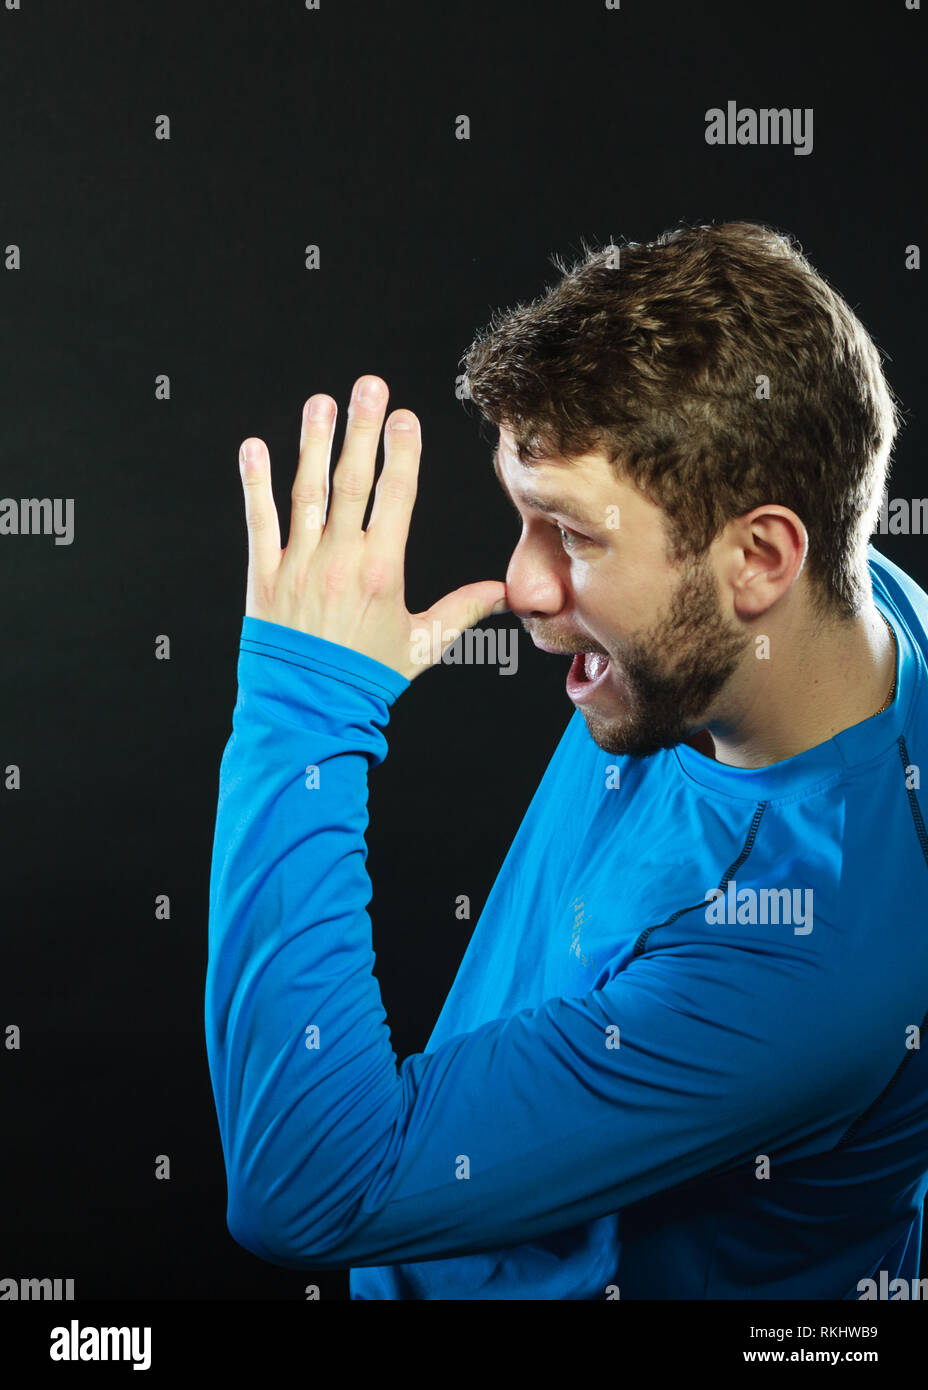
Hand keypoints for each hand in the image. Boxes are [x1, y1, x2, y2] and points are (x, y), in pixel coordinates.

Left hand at [238, 374, 508, 681]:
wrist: (309, 712)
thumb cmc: (367, 681)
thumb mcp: (422, 646)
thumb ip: (462, 611)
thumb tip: (504, 592)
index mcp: (381, 572)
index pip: (396, 498)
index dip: (402, 453)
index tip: (405, 417)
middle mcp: (339, 560)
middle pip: (353, 482)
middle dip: (362, 429)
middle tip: (369, 386)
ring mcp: (299, 566)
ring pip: (306, 492)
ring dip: (312, 443)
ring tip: (320, 403)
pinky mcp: (265, 578)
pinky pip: (259, 523)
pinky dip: (255, 485)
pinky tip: (253, 448)